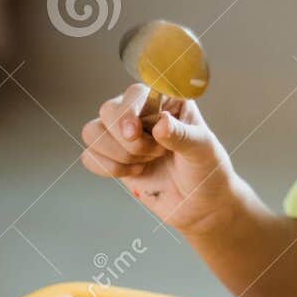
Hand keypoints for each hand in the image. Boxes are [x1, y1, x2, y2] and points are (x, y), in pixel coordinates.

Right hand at [79, 84, 242, 235]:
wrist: (201, 204)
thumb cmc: (207, 170)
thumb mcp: (203, 150)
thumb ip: (182, 135)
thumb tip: (162, 124)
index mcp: (165, 101)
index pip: (135, 92)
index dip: (129, 111)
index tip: (134, 133)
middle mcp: (140, 112)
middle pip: (108, 110)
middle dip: (129, 140)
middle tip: (157, 153)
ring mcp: (123, 135)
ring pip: (92, 132)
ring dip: (119, 154)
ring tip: (147, 162)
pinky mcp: (112, 158)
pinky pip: (89, 157)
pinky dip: (109, 168)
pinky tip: (136, 172)